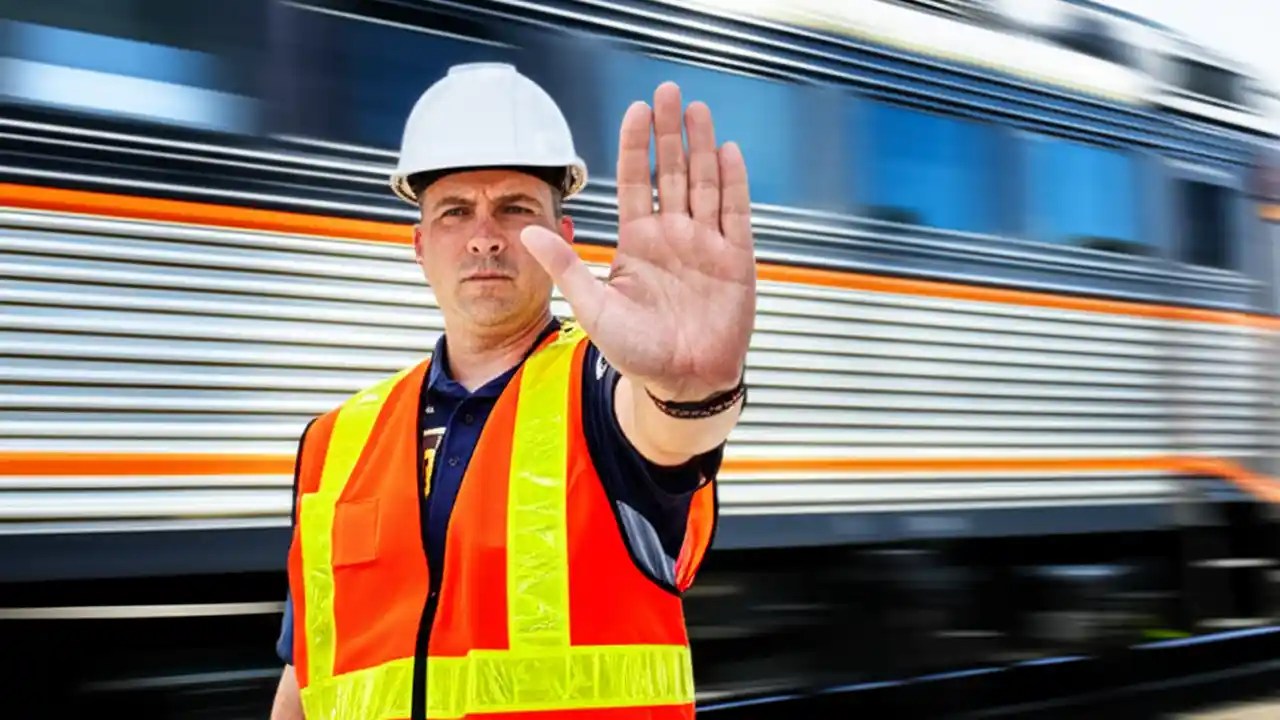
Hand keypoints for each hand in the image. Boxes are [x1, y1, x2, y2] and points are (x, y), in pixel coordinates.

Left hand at [520, 81, 756, 400]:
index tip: (635, 112)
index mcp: (637, 243)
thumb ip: (566, 266)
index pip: (633, 182)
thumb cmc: (638, 352)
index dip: (635, 146)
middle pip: (671, 172)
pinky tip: (726, 152)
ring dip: (700, 146)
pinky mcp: (735, 259)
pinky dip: (732, 182)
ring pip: (704, 183)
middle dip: (670, 132)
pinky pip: (735, 213)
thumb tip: (530, 233)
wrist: (684, 383)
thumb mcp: (593, 307)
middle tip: (668, 92)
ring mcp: (705, 245)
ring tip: (697, 110)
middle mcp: (672, 236)